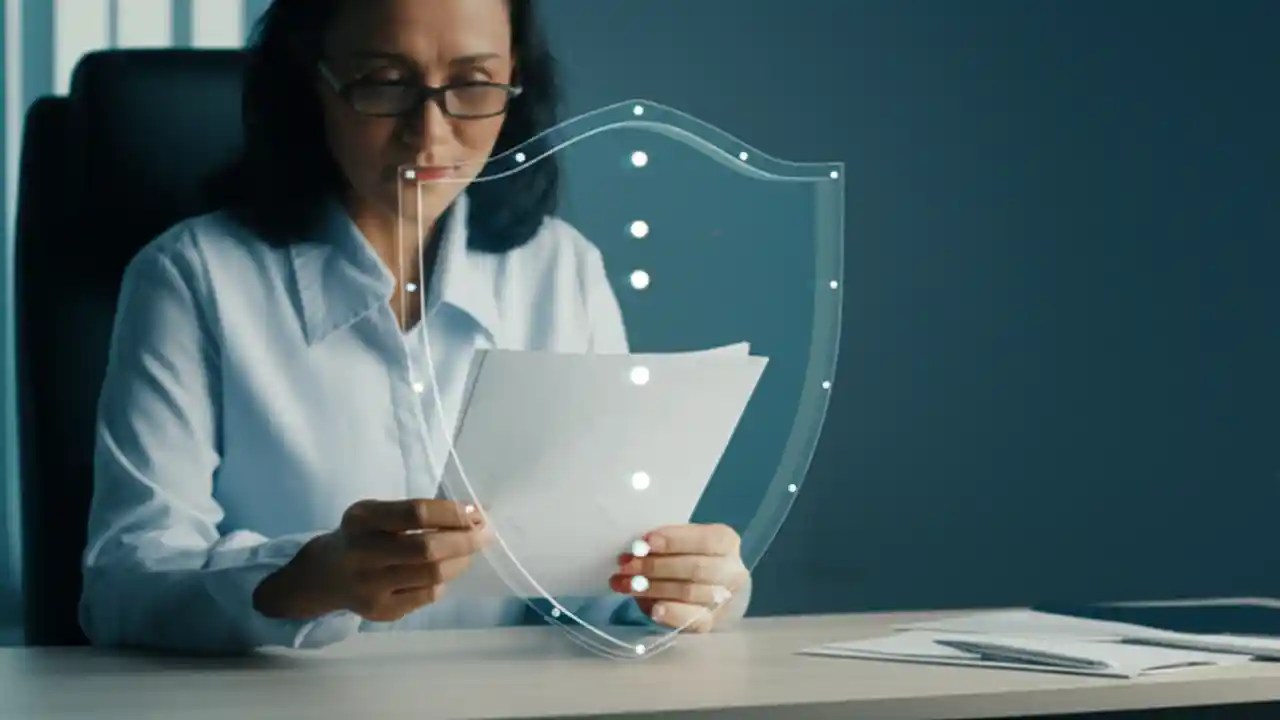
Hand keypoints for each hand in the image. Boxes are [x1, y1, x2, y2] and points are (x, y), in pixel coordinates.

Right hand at [254, 498, 492, 622]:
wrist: (323, 576)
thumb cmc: (361, 536)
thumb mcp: (376, 514)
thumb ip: (416, 513)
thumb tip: (473, 513)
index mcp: (362, 520)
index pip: (415, 513)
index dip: (451, 513)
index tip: (475, 511)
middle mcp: (362, 553)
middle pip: (427, 549)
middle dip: (464, 540)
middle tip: (484, 534)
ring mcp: (371, 587)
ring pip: (432, 576)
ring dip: (460, 561)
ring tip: (469, 552)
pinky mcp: (381, 611)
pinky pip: (427, 596)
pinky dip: (443, 581)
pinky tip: (444, 572)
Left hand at [610, 523, 749, 632]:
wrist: (706, 587)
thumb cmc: (687, 556)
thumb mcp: (681, 542)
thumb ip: (666, 543)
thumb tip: (638, 549)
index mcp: (726, 542)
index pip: (705, 539)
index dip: (675, 540)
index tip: (645, 542)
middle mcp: (732, 571)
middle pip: (695, 568)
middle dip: (655, 566)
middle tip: (625, 565)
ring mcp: (724, 599)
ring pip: (688, 592)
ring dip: (652, 588)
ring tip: (624, 584)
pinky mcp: (711, 622)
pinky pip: (692, 619)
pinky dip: (671, 613)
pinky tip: (652, 610)